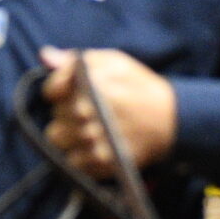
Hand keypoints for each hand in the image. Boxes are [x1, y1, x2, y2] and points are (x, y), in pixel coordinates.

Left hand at [37, 47, 177, 176]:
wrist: (173, 120)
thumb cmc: (141, 87)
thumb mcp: (114, 62)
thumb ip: (77, 60)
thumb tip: (45, 56)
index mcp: (91, 83)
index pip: (52, 91)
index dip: (57, 91)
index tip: (68, 93)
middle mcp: (90, 112)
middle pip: (56, 116)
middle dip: (66, 112)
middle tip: (87, 111)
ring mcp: (95, 139)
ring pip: (58, 139)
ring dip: (69, 135)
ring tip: (86, 130)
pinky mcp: (103, 162)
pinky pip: (73, 161)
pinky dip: (79, 155)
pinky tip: (93, 146)